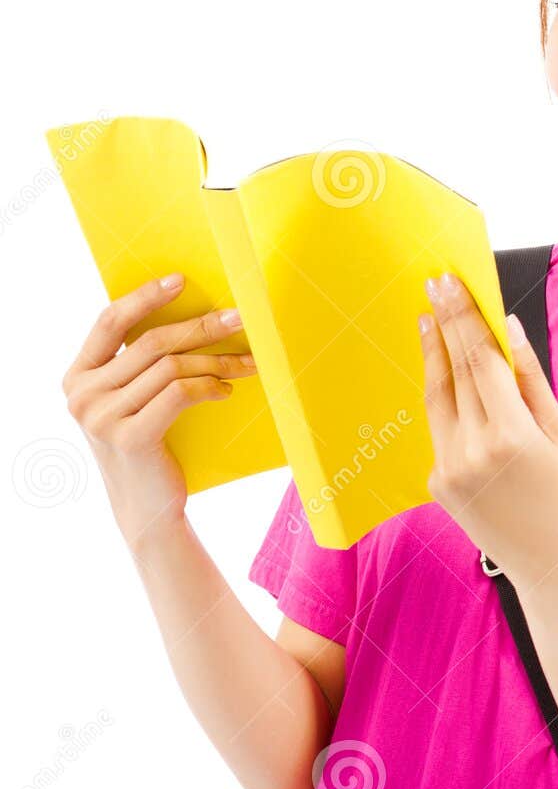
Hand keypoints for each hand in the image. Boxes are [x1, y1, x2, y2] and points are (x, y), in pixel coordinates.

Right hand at [62, 273, 256, 547]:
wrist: (148, 508)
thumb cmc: (149, 445)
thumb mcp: (134, 401)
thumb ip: (141, 365)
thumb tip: (190, 315)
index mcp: (77, 376)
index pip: (109, 321)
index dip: (146, 297)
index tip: (182, 280)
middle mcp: (82, 394)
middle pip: (152, 342)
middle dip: (202, 327)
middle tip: (240, 317)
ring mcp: (101, 417)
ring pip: (172, 367)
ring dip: (219, 360)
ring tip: (249, 362)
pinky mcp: (130, 437)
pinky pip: (180, 393)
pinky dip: (210, 386)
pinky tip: (227, 390)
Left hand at [419, 271, 557, 580]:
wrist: (549, 562)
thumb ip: (530, 379)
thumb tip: (508, 328)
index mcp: (510, 434)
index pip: (479, 359)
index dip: (463, 317)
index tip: (450, 283)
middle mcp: (472, 450)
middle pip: (453, 371)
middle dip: (445, 324)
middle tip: (435, 284)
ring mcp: (448, 469)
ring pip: (437, 398)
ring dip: (433, 356)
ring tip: (430, 320)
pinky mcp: (437, 483)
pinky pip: (441, 431)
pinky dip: (447, 403)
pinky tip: (449, 378)